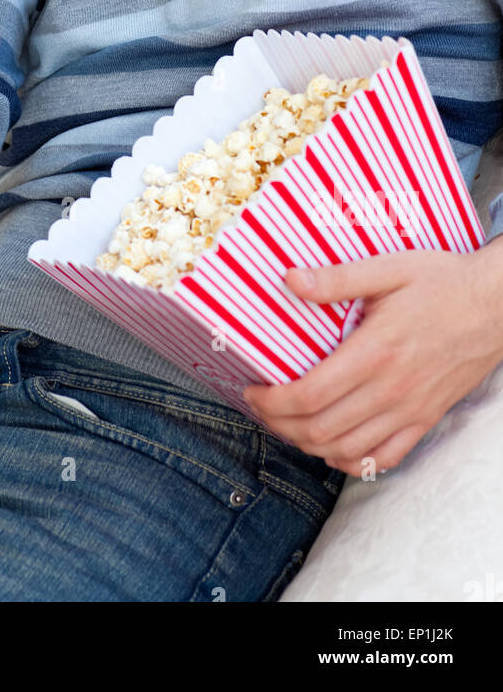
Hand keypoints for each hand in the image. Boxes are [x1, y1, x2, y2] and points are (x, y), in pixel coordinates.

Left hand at [241, 247, 502, 475]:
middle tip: (259, 408)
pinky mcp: (426, 419)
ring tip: (285, 425)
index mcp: (376, 352)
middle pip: (321, 429)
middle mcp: (391, 389)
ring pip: (346, 449)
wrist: (497, 305)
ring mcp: (410, 410)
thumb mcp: (389, 268)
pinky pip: (384, 458)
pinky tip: (332, 449)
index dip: (274, 401)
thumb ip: (338, 278)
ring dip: (307, 444)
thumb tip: (291, 280)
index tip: (253, 390)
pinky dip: (351, 462)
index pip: (311, 395)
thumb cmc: (443, 282)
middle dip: (279, 425)